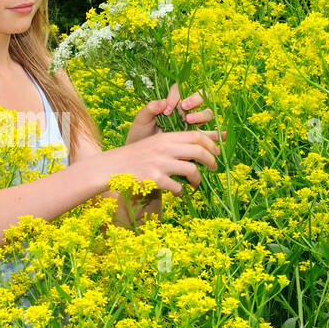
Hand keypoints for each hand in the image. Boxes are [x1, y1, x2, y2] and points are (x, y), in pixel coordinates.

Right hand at [104, 123, 226, 197]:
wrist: (112, 167)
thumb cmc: (136, 156)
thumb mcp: (154, 143)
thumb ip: (173, 144)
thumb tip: (198, 148)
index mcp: (165, 138)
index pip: (196, 135)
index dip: (210, 143)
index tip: (216, 152)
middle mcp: (164, 148)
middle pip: (198, 151)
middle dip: (211, 161)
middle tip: (213, 168)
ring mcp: (160, 164)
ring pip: (191, 170)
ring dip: (198, 179)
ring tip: (196, 184)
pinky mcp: (154, 179)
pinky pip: (177, 187)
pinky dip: (180, 191)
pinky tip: (177, 192)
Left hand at [125, 84, 217, 145]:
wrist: (141, 157)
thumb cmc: (140, 135)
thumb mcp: (140, 121)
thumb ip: (149, 109)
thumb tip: (162, 102)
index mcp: (171, 103)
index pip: (180, 90)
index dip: (176, 95)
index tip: (167, 108)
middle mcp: (184, 111)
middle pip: (198, 98)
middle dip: (194, 100)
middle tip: (184, 110)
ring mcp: (192, 124)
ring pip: (206, 113)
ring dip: (201, 115)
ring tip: (190, 121)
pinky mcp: (195, 139)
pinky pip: (210, 135)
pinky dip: (218, 135)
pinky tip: (223, 136)